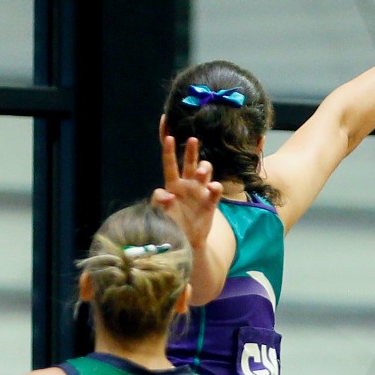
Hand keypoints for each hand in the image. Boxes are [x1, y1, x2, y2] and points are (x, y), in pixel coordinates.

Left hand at [152, 123, 222, 243]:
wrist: (186, 242)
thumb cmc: (172, 225)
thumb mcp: (161, 214)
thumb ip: (160, 203)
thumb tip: (163, 193)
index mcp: (173, 184)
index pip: (170, 163)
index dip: (168, 148)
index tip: (168, 132)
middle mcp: (187, 184)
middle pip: (190, 162)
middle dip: (192, 150)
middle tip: (192, 140)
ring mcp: (200, 191)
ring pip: (204, 171)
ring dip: (203, 168)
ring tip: (202, 172)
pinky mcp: (210, 202)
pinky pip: (215, 190)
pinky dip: (215, 187)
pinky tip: (212, 188)